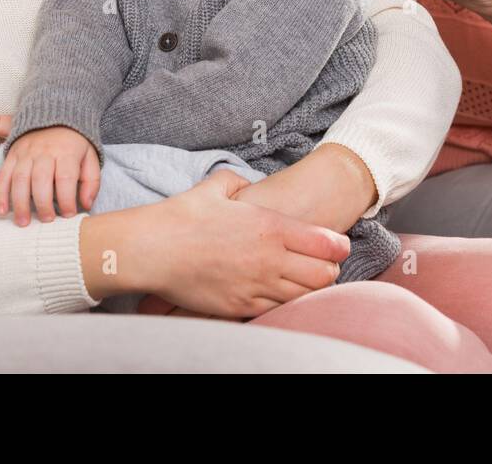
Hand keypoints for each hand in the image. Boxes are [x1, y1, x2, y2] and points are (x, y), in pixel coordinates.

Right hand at [0, 113, 99, 226]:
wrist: (56, 116)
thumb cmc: (75, 144)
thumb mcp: (90, 157)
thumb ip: (91, 181)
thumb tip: (86, 205)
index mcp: (66, 151)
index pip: (65, 178)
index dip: (67, 199)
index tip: (69, 215)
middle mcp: (44, 151)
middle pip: (40, 180)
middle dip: (42, 204)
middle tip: (47, 221)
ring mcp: (25, 153)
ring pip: (19, 179)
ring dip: (19, 203)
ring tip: (23, 223)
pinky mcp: (12, 155)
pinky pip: (3, 176)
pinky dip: (0, 194)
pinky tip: (2, 211)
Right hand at [129, 169, 348, 319]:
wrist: (153, 250)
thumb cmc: (182, 215)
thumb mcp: (215, 186)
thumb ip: (239, 181)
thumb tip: (247, 184)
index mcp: (270, 226)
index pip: (326, 242)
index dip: (338, 245)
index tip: (339, 245)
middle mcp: (270, 259)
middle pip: (323, 275)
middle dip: (329, 270)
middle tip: (324, 265)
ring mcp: (256, 286)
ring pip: (304, 297)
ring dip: (310, 290)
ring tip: (304, 281)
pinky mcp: (240, 307)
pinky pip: (276, 310)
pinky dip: (284, 303)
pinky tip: (278, 294)